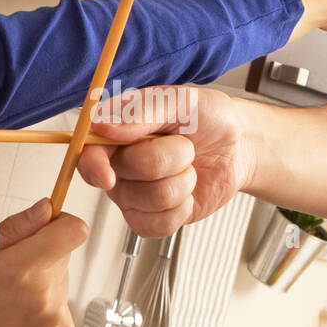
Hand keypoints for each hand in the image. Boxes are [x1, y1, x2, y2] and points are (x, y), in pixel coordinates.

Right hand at [0, 198, 87, 326]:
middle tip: (8, 274)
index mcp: (22, 267)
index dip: (61, 223)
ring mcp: (57, 315)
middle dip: (41, 254)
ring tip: (9, 301)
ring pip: (61, 279)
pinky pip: (61, 303)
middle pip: (63, 253)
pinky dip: (44, 305)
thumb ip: (11, 229)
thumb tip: (44, 209)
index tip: (43, 229)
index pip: (74, 230)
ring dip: (42, 282)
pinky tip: (17, 317)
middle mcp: (46, 292)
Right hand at [76, 86, 250, 236]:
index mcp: (116, 131)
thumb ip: (141, 110)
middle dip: (167, 158)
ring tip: (188, 166)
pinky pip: (156, 225)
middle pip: (125, 175)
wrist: (238, 145)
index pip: (87, 153)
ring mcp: (133, 194)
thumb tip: (102, 124)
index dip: (94, 167)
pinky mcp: (152, 218)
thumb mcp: (180, 101)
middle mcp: (118, 165)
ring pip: (148, 200)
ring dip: (181, 182)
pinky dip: (181, 208)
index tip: (108, 175)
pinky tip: (187, 191)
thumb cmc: (207, 117)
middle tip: (183, 144)